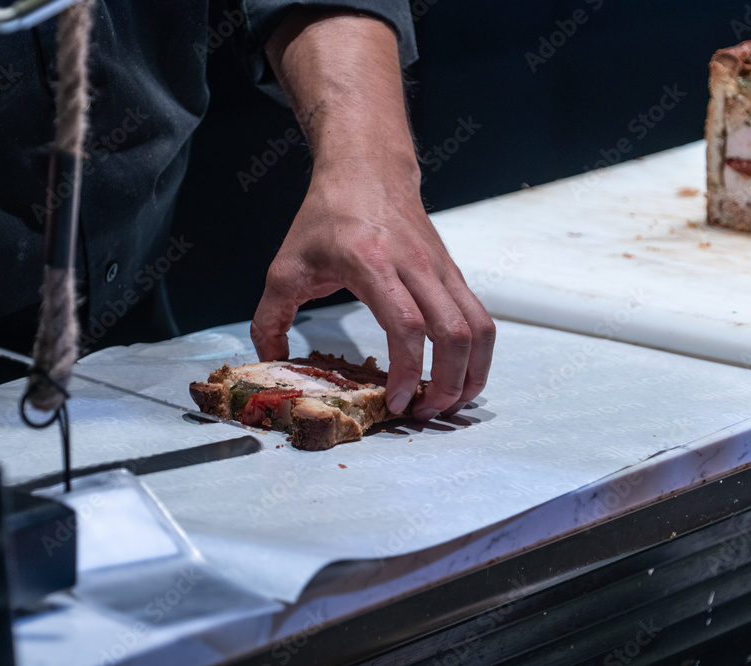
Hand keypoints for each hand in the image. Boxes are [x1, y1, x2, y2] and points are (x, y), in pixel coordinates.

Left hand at [251, 158, 494, 420]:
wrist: (367, 167)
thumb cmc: (327, 215)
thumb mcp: (286, 265)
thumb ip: (270, 318)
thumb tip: (271, 362)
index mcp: (372, 262)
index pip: (406, 325)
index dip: (408, 372)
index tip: (397, 402)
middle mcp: (416, 265)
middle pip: (455, 333)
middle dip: (449, 385)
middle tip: (426, 414)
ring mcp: (442, 267)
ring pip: (480, 328)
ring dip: (473, 373)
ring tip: (450, 403)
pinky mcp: (453, 272)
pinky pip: (480, 318)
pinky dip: (477, 354)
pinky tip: (458, 376)